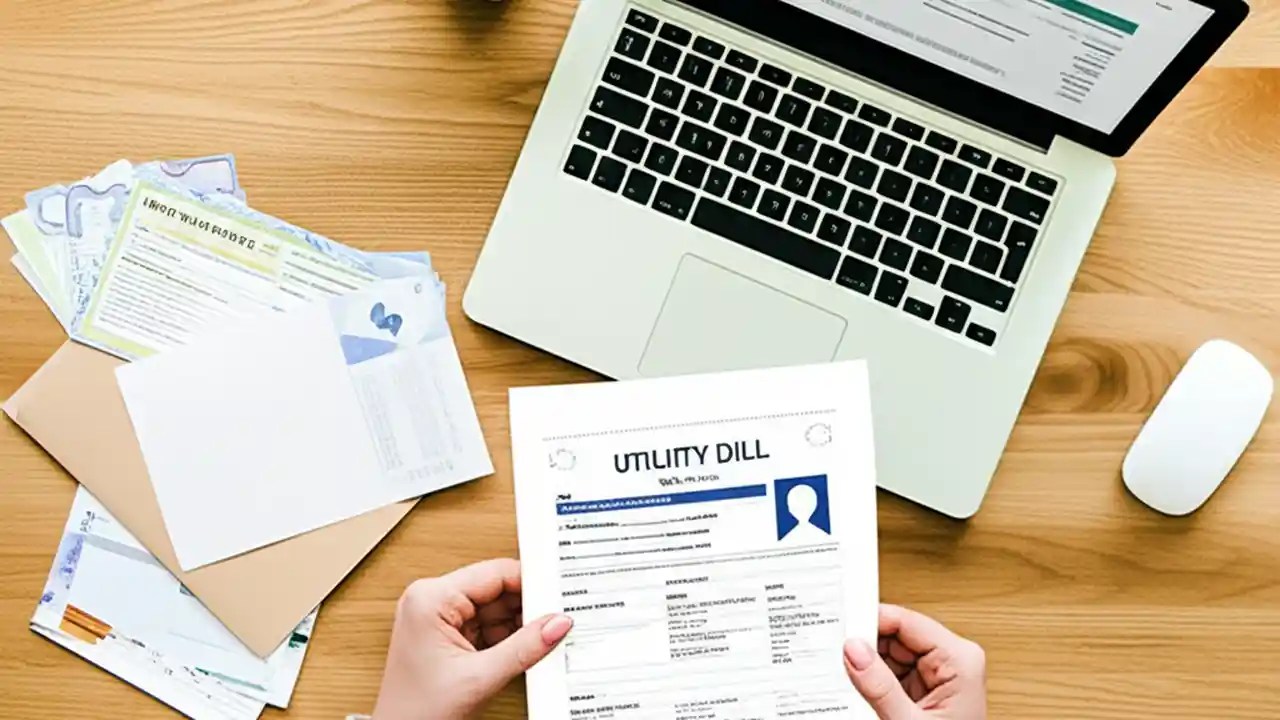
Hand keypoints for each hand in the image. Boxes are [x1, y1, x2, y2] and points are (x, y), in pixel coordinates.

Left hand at [373, 559, 572, 719]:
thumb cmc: (417, 711)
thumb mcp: (479, 677)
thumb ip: (524, 647)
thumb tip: (556, 623)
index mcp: (430, 598)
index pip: (494, 573)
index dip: (530, 582)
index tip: (558, 595)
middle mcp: (431, 599)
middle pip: (496, 589)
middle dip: (527, 607)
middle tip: (556, 621)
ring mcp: (437, 617)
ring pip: (494, 608)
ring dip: (519, 624)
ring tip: (541, 639)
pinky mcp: (445, 634)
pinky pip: (486, 625)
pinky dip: (507, 637)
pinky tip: (523, 648)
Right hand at [844, 604, 986, 719]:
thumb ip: (879, 686)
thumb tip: (854, 650)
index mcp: (960, 661)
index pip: (908, 621)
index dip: (872, 620)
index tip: (841, 626)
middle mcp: (953, 662)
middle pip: (897, 635)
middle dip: (866, 646)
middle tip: (837, 654)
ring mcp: (939, 675)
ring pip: (891, 652)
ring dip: (868, 663)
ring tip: (847, 676)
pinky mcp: (926, 689)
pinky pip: (892, 671)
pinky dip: (873, 678)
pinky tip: (858, 686)